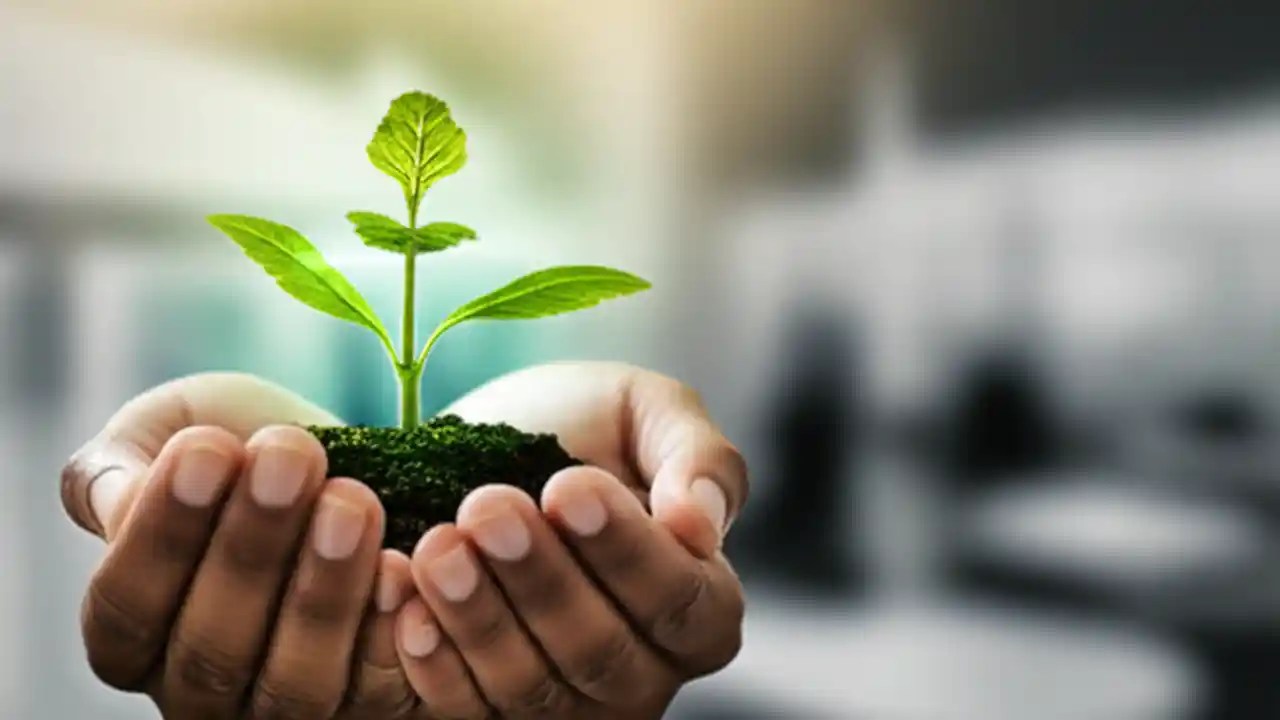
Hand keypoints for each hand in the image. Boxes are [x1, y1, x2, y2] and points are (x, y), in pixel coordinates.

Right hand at [63, 373, 422, 718]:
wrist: (349, 464)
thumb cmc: (246, 447)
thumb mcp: (176, 430)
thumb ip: (120, 467)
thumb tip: (115, 502)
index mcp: (132, 635)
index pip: (126, 608)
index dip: (163, 532)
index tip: (206, 450)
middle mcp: (198, 691)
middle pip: (211, 650)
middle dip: (252, 548)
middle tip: (292, 459)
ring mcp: (284, 706)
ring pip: (295, 683)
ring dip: (323, 591)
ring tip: (350, 503)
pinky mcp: (368, 705)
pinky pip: (377, 689)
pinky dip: (388, 632)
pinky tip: (398, 566)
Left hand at [393, 362, 748, 718]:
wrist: (482, 447)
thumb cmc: (582, 426)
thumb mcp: (648, 411)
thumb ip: (699, 458)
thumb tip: (701, 521)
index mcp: (699, 606)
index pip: (683, 606)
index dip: (628, 553)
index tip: (569, 489)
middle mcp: (640, 672)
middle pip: (602, 655)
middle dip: (541, 580)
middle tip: (488, 509)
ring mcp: (563, 704)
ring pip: (529, 687)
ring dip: (480, 615)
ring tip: (439, 544)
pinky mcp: (487, 710)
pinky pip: (464, 710)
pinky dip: (434, 661)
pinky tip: (408, 600)